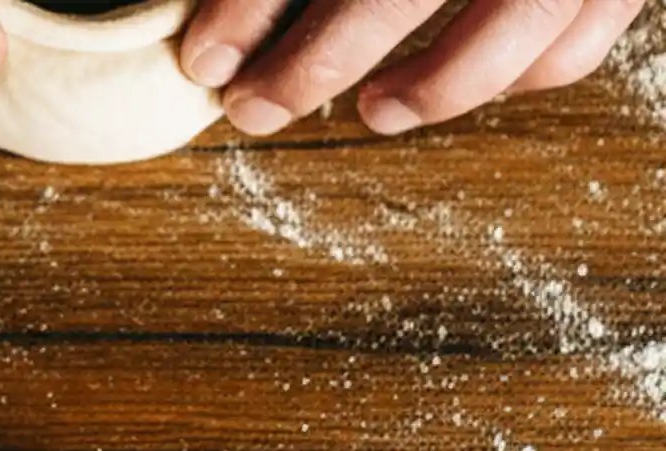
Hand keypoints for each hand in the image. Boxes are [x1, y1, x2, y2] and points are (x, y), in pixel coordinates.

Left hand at [180, 0, 646, 135]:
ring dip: (432, 86)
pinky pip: (573, 37)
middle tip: (253, 107)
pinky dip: (517, 76)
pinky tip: (450, 87)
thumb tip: (225, 12)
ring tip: (370, 112)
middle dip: (314, 65)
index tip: (206, 59)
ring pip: (515, 22)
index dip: (251, 6)